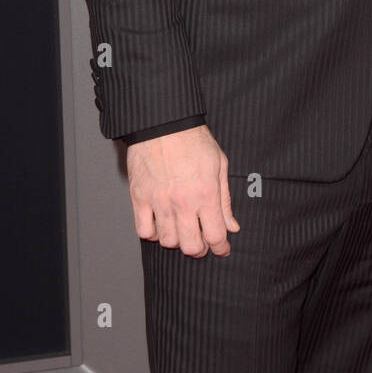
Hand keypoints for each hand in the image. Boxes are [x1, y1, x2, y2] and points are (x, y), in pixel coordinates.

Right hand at [126, 124, 238, 255]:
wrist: (163, 123)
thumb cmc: (193, 140)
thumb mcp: (219, 165)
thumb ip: (225, 199)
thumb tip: (232, 226)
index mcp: (206, 194)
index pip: (216, 236)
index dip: (221, 248)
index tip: (222, 249)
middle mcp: (182, 203)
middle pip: (191, 246)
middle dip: (200, 249)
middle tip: (202, 242)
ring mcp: (159, 202)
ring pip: (167, 241)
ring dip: (177, 241)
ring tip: (181, 230)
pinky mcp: (139, 198)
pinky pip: (143, 231)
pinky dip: (153, 233)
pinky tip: (160, 224)